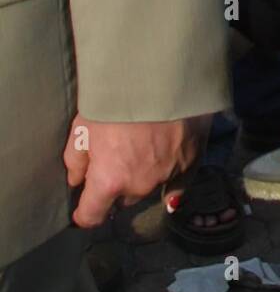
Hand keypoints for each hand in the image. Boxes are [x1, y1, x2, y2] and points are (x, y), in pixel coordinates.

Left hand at [63, 113, 209, 227]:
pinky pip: (179, 183)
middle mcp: (139, 186)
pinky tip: (168, 170)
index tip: (83, 208)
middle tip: (116, 157)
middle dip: (117, 184)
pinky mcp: (192, 161)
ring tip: (143, 147)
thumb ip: (76, 161)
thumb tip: (76, 181)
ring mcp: (168, 175)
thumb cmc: (115, 100)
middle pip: (123, 198)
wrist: (162, 75)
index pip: (92, 216)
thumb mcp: (82, 128)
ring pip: (149, 186)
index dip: (84, 213)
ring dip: (143, 175)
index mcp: (109, 181)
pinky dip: (172, 180)